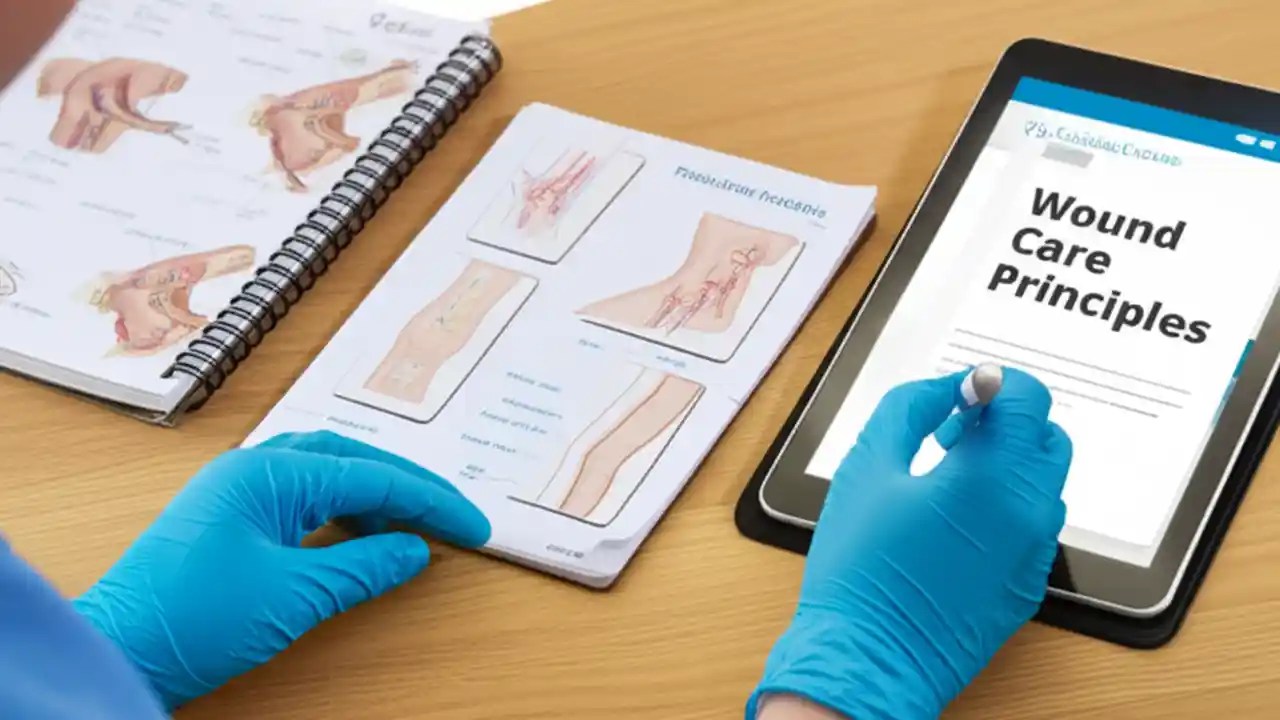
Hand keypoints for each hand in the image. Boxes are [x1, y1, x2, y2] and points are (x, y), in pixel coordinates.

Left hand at [73, 431, 489, 709]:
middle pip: (353, 459)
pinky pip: (302, 497)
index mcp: (269, 472)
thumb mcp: (295, 595)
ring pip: (327, 474)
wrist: (119, 649)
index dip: (430, 503)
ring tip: (411, 528)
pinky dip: (342, 512)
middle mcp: (254, 467)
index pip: (372, 478)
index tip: (472, 526)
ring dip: (374, 496)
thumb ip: (365, 567)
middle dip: (408, 487)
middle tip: (451, 516)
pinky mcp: (231, 517)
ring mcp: (239, 490)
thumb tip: (417, 550)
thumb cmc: (193, 619)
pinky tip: (360, 536)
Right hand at [749, 368, 1070, 718]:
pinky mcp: (1026, 587)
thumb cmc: (860, 574)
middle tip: (950, 435)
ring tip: (945, 482)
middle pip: (1045, 436)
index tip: (959, 394)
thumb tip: (945, 389)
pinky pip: (1032, 528)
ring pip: (1042, 483)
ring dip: (1005, 465)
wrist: (866, 659)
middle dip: (1003, 423)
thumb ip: (909, 408)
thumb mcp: (867, 466)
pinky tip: (952, 525)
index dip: (991, 384)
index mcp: (993, 478)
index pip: (1029, 397)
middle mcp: (1029, 514)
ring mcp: (1034, 555)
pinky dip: (1004, 509)